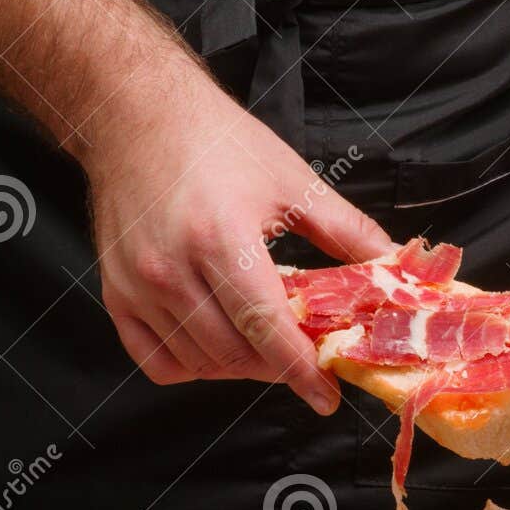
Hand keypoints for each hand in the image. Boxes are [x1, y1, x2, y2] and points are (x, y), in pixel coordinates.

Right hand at [81, 78, 390, 406]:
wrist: (136, 114)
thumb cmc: (216, 141)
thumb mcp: (291, 180)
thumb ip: (347, 230)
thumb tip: (394, 264)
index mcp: (220, 238)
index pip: (265, 326)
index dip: (300, 369)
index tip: (326, 396)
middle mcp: (171, 268)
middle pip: (234, 353)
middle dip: (277, 367)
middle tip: (305, 356)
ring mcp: (138, 286)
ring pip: (199, 363)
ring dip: (240, 367)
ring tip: (266, 344)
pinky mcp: (115, 294)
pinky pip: (157, 361)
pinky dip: (192, 367)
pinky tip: (219, 347)